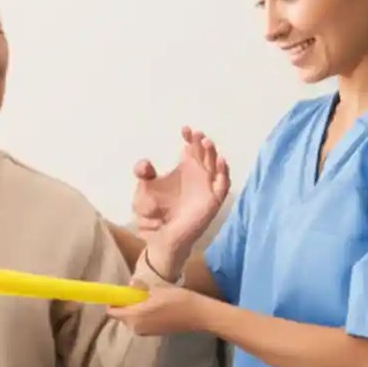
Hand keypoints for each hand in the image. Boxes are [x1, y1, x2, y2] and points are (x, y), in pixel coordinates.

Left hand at [108, 283, 207, 335]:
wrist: (198, 314)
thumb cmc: (177, 300)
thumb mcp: (157, 289)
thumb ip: (140, 287)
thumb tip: (131, 283)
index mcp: (134, 317)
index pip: (113, 312)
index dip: (114, 301)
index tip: (121, 291)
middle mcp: (136, 328)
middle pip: (122, 316)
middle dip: (125, 305)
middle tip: (137, 292)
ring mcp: (146, 332)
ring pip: (132, 320)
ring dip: (134, 310)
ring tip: (148, 298)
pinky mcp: (154, 333)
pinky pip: (141, 323)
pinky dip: (142, 315)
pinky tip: (155, 306)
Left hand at [131, 127, 229, 254]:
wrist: (161, 237)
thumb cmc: (154, 214)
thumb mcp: (143, 190)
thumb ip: (144, 175)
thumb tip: (145, 164)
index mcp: (185, 170)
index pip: (191, 149)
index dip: (190, 138)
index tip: (184, 129)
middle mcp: (198, 176)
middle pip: (205, 154)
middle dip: (202, 143)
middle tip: (196, 134)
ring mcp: (207, 189)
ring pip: (216, 167)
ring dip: (214, 154)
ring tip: (207, 143)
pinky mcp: (212, 202)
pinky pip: (222, 186)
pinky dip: (223, 173)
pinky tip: (220, 161)